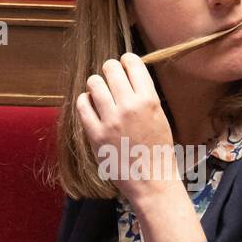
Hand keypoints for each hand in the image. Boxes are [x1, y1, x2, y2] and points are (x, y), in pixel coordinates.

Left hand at [76, 52, 177, 204]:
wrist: (151, 180)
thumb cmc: (158, 150)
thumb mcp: (159, 116)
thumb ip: (144, 95)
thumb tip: (127, 75)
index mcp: (149, 100)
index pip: (132, 62)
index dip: (126, 60)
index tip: (124, 66)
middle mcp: (129, 106)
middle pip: (110, 68)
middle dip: (109, 70)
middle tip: (110, 79)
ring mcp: (111, 120)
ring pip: (94, 83)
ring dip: (96, 85)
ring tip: (99, 93)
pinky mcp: (96, 134)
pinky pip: (82, 105)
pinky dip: (84, 101)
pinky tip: (90, 105)